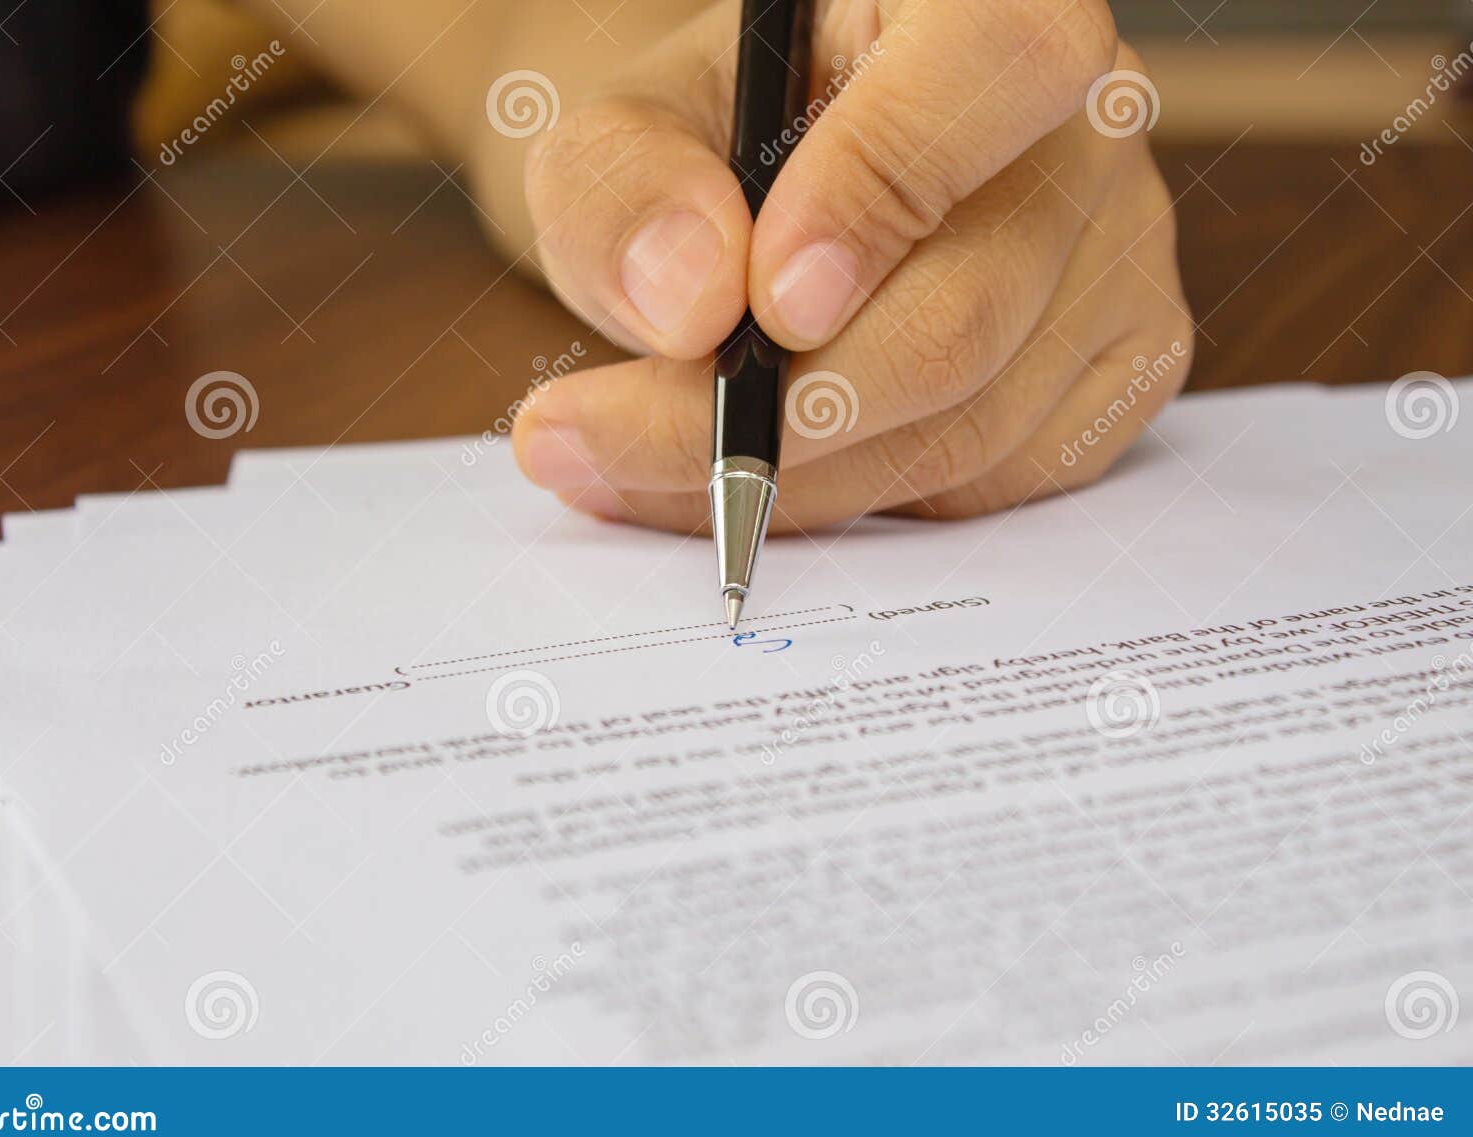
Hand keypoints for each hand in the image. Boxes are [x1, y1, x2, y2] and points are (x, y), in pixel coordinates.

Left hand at [508, 0, 1192, 531]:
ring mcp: (1119, 252)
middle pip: (967, 313)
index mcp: (974, 1)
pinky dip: (857, 500)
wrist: (767, 210)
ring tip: (630, 461)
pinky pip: (993, 480)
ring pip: (969, 426)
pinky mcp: (1120, 363)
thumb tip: (690, 299)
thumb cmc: (708, 153)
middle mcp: (1084, 123)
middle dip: (778, 414)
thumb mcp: (621, 138)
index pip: (996, 62)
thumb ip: (624, 190)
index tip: (760, 306)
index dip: (881, 191)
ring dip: (789, 477)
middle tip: (604, 438)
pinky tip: (758, 472)